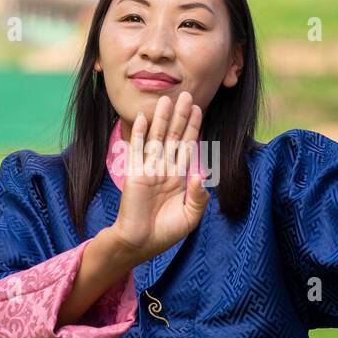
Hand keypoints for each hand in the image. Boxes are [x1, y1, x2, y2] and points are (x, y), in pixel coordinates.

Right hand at [107, 92, 209, 266]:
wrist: (140, 243)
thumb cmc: (165, 233)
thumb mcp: (190, 216)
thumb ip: (199, 196)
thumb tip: (202, 174)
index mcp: (179, 178)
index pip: (187, 147)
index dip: (193, 128)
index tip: (199, 110)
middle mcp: (164, 170)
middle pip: (174, 137)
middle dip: (181, 116)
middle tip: (187, 94)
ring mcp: (149, 169)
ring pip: (158, 138)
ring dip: (163, 118)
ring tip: (167, 99)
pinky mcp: (135, 173)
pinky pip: (138, 149)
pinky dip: (141, 133)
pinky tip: (145, 118)